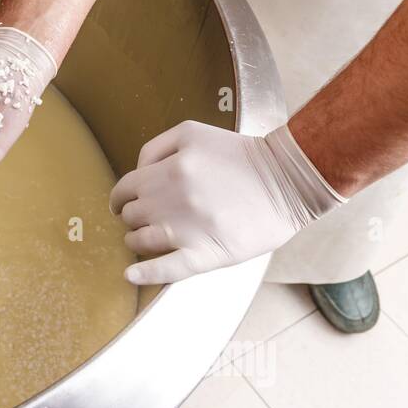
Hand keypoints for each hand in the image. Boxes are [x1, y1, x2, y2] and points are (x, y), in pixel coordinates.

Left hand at [109, 120, 344, 284]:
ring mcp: (187, 229)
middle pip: (131, 215)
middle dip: (133, 217)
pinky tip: (130, 276)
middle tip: (147, 219)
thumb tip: (136, 172)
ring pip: (140, 241)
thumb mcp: (192, 132)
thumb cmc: (240, 155)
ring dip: (138, 241)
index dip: (120, 198)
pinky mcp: (206, 254)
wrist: (287, 179)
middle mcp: (171, 200)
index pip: (124, 189)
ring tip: (147, 241)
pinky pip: (166, 269)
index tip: (123, 205)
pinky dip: (145, 274)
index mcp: (167, 170)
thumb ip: (156, 148)